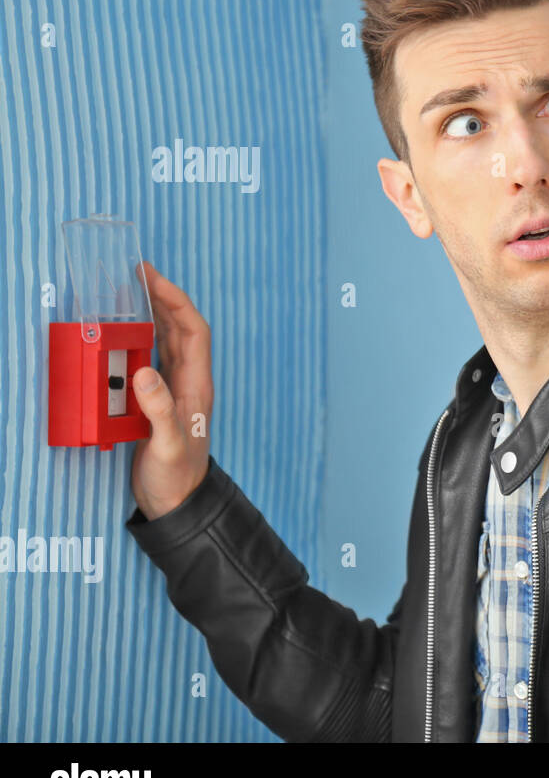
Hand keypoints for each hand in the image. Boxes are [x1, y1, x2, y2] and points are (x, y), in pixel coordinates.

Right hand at [129, 260, 213, 520]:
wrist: (177, 504)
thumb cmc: (179, 477)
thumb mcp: (168, 444)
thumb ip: (158, 411)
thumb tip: (143, 372)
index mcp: (197, 386)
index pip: (194, 332)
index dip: (176, 301)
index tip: (153, 278)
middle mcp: (189, 383)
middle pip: (181, 330)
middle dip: (163, 298)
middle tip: (139, 273)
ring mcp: (174, 391)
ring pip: (166, 342)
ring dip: (152, 315)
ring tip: (131, 293)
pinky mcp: (157, 401)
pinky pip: (150, 361)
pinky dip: (138, 341)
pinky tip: (122, 335)